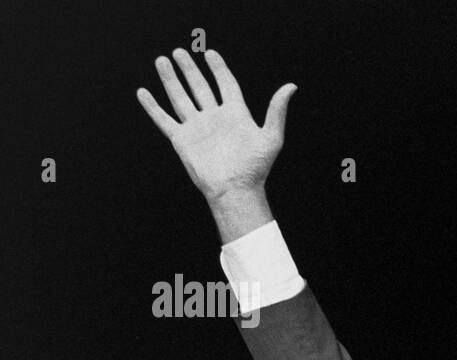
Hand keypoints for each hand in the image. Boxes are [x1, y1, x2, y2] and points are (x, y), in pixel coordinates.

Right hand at [137, 49, 294, 203]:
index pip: (226, 84)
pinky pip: (164, 119)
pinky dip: (152, 106)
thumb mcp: (271, 137)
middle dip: (190, 69)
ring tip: (162, 60)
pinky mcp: (182, 140)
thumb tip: (291, 86)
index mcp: (235, 115)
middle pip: (200, 87)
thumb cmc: (255, 168)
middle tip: (180, 51)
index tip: (210, 53)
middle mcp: (215, 118)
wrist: (234, 190)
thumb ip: (277, 110)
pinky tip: (143, 92)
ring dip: (171, 80)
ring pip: (180, 98)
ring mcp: (197, 128)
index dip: (218, 68)